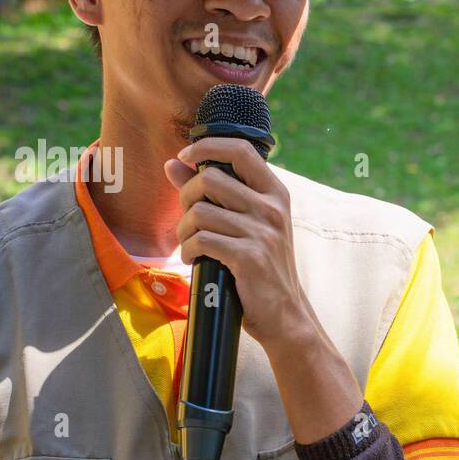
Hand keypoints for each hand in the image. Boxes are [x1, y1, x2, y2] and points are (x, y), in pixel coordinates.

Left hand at [165, 137, 303, 353]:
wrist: (286, 314)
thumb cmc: (262, 267)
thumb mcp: (245, 224)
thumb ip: (210, 192)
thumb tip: (173, 163)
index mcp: (275, 193)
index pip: (240, 149)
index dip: (207, 146)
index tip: (185, 156)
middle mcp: (271, 208)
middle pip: (209, 179)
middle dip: (186, 199)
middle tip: (189, 221)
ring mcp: (262, 232)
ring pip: (199, 212)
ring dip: (184, 231)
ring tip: (191, 245)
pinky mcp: (249, 257)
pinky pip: (201, 240)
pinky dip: (189, 251)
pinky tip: (195, 260)